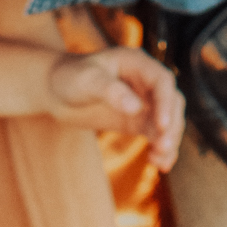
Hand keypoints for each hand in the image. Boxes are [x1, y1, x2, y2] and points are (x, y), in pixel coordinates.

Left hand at [47, 48, 185, 171]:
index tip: (162, 127)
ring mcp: (142, 100)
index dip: (166, 103)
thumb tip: (136, 107)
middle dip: (171, 125)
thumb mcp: (86, 81)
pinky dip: (161, 148)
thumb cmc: (69, 77)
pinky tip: (159, 164)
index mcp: (136, 62)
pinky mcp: (137, 119)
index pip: (161, 81)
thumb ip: (110, 91)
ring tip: (161, 161)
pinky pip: (156, 134)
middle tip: (162, 147)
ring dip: (169, 140)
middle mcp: (144, 80)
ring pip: (168, 120)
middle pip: (171, 101)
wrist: (55, 90)